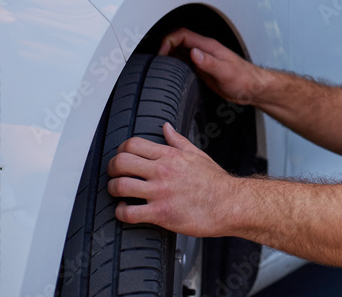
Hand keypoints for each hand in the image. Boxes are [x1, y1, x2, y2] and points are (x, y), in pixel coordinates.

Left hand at [108, 123, 241, 236]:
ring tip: (119, 194)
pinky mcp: (160, 214)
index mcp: (170, 155)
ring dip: (113, 191)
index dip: (121, 151)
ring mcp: (160, 192)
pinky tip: (126, 210)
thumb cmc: (215, 181)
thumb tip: (166, 127)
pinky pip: (128, 213)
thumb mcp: (197, 154)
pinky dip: (120, 213)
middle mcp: (163, 171)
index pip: (132, 144)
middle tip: (115, 175)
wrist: (230, 204)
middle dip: (111, 169)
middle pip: (120, 162)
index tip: (123, 159)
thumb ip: (178, 141)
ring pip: (119, 186)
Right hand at [159, 28, 272, 105]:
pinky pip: (184, 63)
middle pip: (178, 41)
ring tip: (159, 66)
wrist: (252, 88)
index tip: (161, 53)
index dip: (168, 40)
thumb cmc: (244, 79)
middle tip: (157, 60)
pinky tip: (171, 73)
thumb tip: (193, 53)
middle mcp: (204, 50)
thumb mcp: (226, 72)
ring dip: (169, 55)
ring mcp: (203, 59)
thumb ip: (209, 62)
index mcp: (209, 46)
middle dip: (165, 46)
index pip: (183, 35)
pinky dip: (175, 65)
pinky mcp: (202, 69)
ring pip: (180, 51)